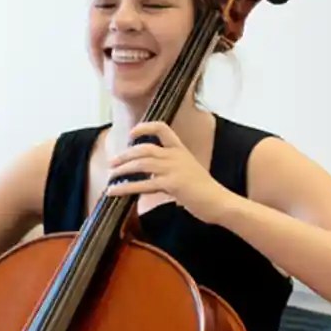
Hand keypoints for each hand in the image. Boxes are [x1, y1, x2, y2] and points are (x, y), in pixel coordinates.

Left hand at [105, 122, 237, 223]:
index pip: (162, 128)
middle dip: (124, 154)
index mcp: (181, 150)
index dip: (144, 128)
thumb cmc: (204, 191)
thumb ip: (169, 169)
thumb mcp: (188, 172)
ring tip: (110, 176)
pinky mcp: (172, 184)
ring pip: (141, 164)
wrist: (221, 203)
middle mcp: (177, 156)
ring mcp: (174, 169)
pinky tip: (113, 191)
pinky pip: (143, 184)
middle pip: (144, 148)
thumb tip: (149, 176)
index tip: (130, 134)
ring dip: (121, 169)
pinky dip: (125, 187)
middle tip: (112, 162)